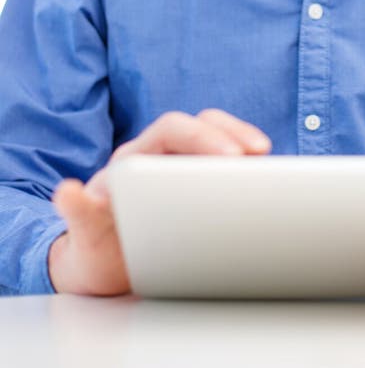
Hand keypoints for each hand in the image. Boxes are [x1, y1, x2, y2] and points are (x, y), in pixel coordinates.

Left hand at [48, 109, 270, 294]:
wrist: (105, 270)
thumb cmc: (96, 252)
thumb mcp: (85, 239)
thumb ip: (77, 214)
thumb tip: (66, 191)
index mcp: (135, 159)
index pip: (171, 129)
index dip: (201, 136)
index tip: (227, 158)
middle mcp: (161, 155)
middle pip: (201, 125)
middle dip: (230, 134)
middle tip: (256, 156)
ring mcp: (184, 167)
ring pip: (219, 137)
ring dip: (244, 143)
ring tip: (267, 159)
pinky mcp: (204, 183)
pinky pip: (230, 162)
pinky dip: (249, 165)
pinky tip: (268, 176)